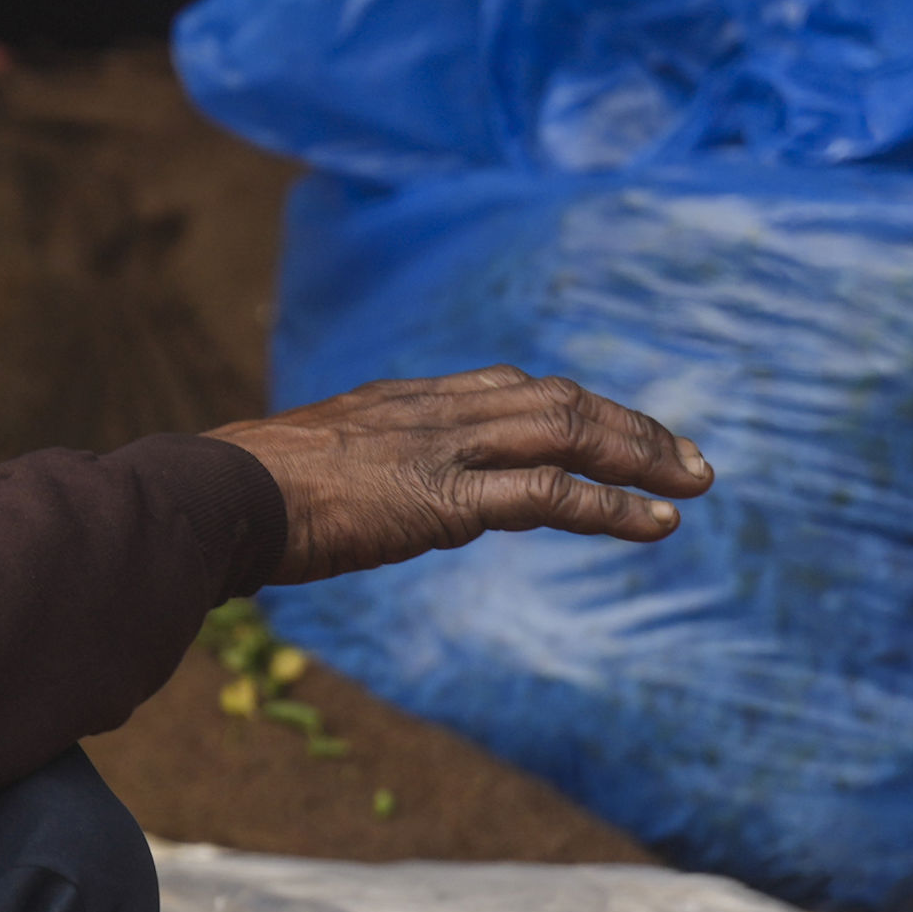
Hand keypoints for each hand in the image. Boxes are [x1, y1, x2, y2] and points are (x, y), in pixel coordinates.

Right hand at [210, 368, 711, 584]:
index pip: (512, 388)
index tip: (617, 432)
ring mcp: (445, 449)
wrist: (216, 495)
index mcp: (406, 401)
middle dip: (631, 427)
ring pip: (569, 434)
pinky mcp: (447, 497)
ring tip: (696, 484)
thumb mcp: (308, 468)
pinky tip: (657, 523)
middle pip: (558, 400)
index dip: (577, 409)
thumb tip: (355, 502)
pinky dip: (612, 506)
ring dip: (642, 456)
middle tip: (690, 459)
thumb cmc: (241, 494)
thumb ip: (353, 472)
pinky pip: (550, 494)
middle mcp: (436, 410)